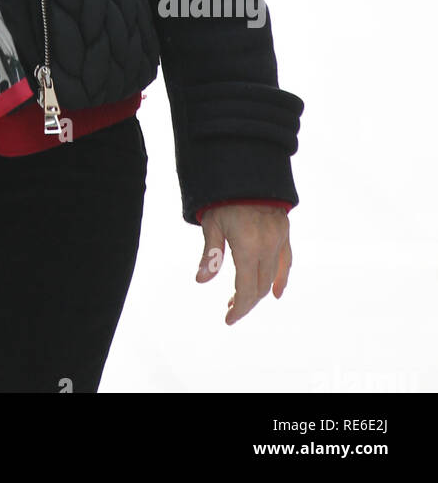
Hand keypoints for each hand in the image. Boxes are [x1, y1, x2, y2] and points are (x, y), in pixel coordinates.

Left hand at [195, 204, 291, 325]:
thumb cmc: (223, 196)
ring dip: (260, 292)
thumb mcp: (212, 224)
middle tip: (231, 307)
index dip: (239, 308)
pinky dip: (281, 277)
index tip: (229, 318)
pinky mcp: (284, 231)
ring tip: (244, 300)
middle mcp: (267, 245)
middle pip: (261, 286)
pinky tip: (277, 292)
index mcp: (248, 246)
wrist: (245, 167)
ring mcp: (279, 238)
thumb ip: (209, 254)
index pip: (246, 288)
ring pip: (273, 276)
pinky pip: (286, 261)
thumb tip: (201, 280)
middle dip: (247, 301)